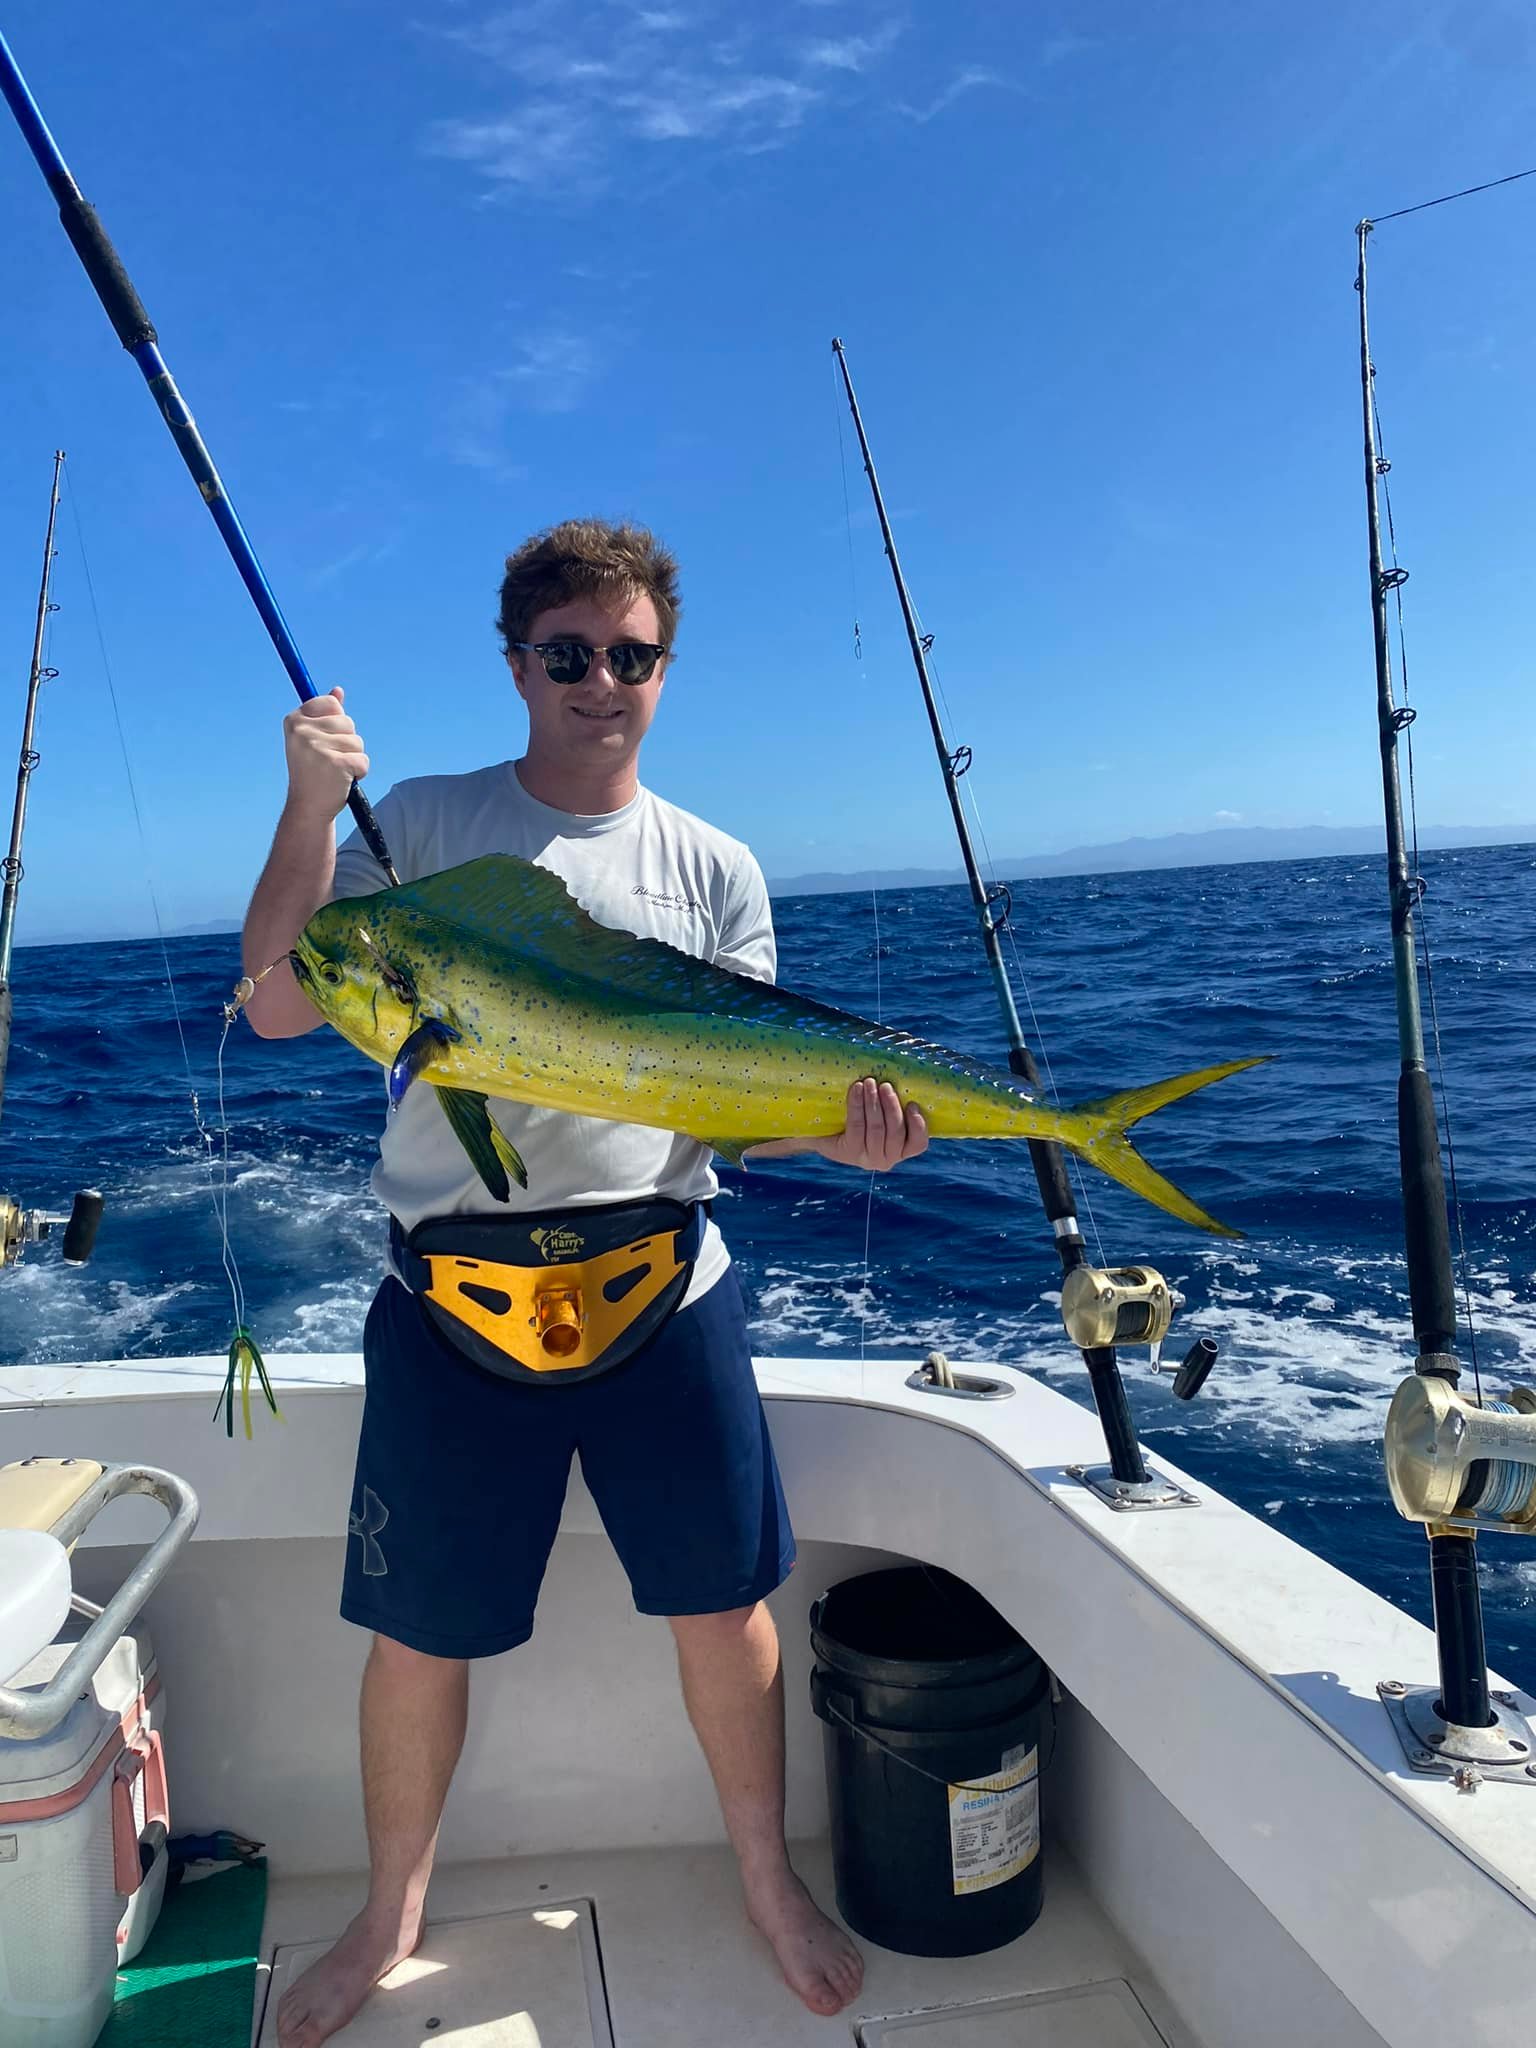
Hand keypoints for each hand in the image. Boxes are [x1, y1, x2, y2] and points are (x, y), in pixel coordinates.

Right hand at [283, 687, 368, 819]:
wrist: (308, 807)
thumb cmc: (313, 771)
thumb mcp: (314, 739)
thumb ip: (326, 714)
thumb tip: (338, 690)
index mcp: (294, 720)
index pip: (331, 703)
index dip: (337, 721)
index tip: (325, 739)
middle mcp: (302, 731)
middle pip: (348, 722)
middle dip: (347, 742)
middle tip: (329, 760)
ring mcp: (317, 747)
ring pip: (357, 741)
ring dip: (354, 758)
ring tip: (335, 771)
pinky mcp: (335, 763)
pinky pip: (363, 760)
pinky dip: (359, 771)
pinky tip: (343, 780)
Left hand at [813, 1079, 928, 1171]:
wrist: (823, 1130)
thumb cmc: (859, 1116)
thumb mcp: (881, 1113)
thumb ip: (894, 1103)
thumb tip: (905, 1078)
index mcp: (902, 1150)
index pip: (918, 1144)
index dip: (918, 1124)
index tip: (912, 1103)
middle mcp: (888, 1159)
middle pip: (896, 1132)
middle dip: (891, 1106)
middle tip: (885, 1085)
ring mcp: (869, 1158)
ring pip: (877, 1129)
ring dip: (873, 1102)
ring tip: (868, 1083)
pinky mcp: (850, 1152)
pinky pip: (857, 1126)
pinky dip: (857, 1105)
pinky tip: (857, 1090)